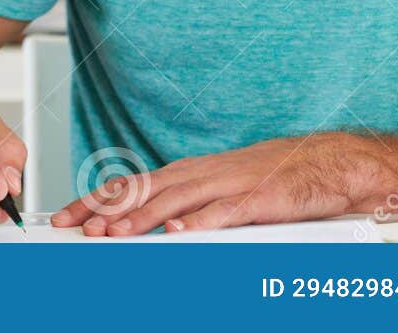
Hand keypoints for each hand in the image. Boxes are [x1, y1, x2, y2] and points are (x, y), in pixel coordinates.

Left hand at [51, 133, 384, 235]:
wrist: (331, 162)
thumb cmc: (276, 179)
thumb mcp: (223, 189)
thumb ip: (188, 205)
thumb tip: (151, 227)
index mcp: (192, 172)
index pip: (135, 184)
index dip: (98, 200)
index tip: (67, 216)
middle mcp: (205, 173)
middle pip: (146, 189)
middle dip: (106, 209)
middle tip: (75, 225)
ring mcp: (232, 184)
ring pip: (178, 200)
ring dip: (142, 217)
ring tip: (113, 233)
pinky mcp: (261, 198)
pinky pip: (226, 212)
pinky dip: (201, 223)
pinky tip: (179, 234)